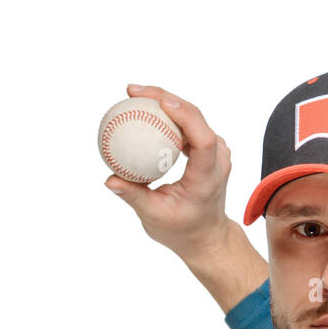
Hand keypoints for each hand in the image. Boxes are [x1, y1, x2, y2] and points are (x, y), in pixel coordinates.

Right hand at [105, 82, 232, 262]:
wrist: (206, 236)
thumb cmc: (181, 231)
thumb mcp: (155, 218)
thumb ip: (133, 197)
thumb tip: (109, 181)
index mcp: (207, 178)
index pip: (203, 139)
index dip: (184, 115)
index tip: (159, 101)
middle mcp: (218, 161)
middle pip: (196, 118)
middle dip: (165, 98)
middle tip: (132, 92)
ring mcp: (217, 152)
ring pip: (193, 116)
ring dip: (165, 101)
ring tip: (135, 96)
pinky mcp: (210, 148)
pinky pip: (190, 124)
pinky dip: (169, 114)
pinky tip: (147, 109)